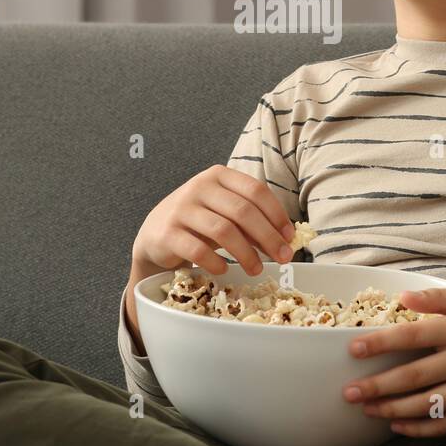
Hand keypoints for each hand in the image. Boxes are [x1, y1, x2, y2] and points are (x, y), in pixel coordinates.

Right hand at [131, 165, 296, 277]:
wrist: (155, 234)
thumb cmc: (199, 223)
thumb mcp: (225, 215)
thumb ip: (252, 222)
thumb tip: (285, 241)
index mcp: (219, 176)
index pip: (256, 190)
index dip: (277, 215)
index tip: (289, 237)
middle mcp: (199, 187)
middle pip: (243, 211)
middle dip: (268, 237)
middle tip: (283, 258)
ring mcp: (182, 208)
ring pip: (223, 231)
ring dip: (246, 254)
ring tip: (256, 269)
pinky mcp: (168, 233)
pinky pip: (198, 250)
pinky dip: (216, 262)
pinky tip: (225, 269)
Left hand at [341, 287, 445, 437]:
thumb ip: (438, 298)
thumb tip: (402, 297)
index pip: (415, 335)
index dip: (382, 343)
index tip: (354, 348)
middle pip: (417, 376)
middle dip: (379, 385)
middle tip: (350, 391)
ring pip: (430, 404)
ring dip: (394, 409)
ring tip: (367, 408)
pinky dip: (422, 427)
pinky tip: (398, 423)